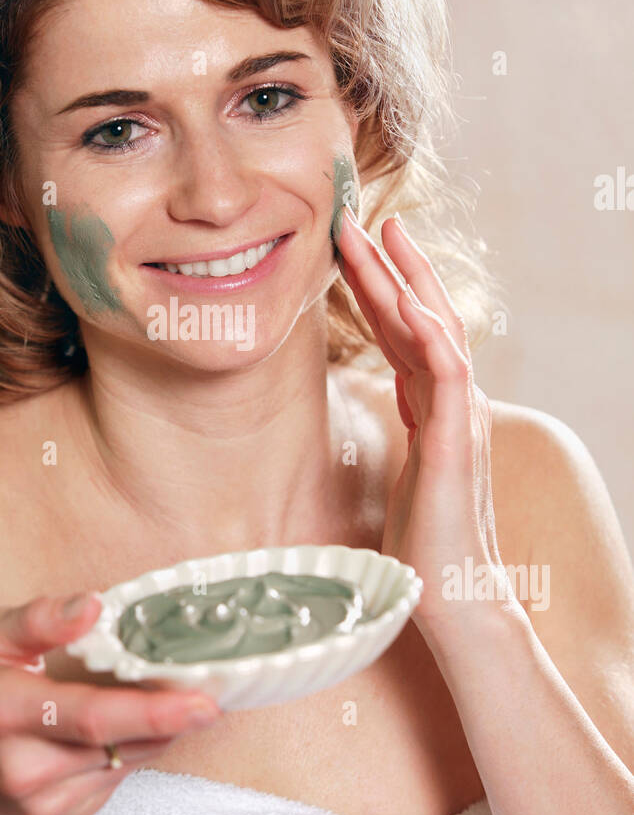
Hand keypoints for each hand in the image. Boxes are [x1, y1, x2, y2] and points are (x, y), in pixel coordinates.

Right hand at [0, 593, 221, 814]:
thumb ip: (38, 618)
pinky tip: (126, 726)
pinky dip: (131, 749)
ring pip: (126, 760)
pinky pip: (117, 778)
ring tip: (174, 699)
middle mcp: (23, 764)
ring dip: (157, 731)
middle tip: (213, 698)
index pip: (89, 715)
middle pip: (118, 742)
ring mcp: (43, 800)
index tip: (200, 699)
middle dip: (172, 720)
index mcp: (3, 710)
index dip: (152, 709)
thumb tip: (93, 605)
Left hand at [334, 208, 513, 637]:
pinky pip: (448, 378)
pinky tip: (412, 304)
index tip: (357, 248)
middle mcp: (451, 404)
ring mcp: (458, 419)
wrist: (454, 596)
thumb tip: (394, 392)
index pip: (405, 335)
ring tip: (384, 237)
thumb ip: (407, 424)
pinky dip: (433, 336)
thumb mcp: (408, 467)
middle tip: (366, 218)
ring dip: (408, 283)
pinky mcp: (455, 444)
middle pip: (420, 320)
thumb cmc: (425, 542)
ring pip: (435, 334)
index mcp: (434, 408)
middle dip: (392, 268)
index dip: (382, 290)